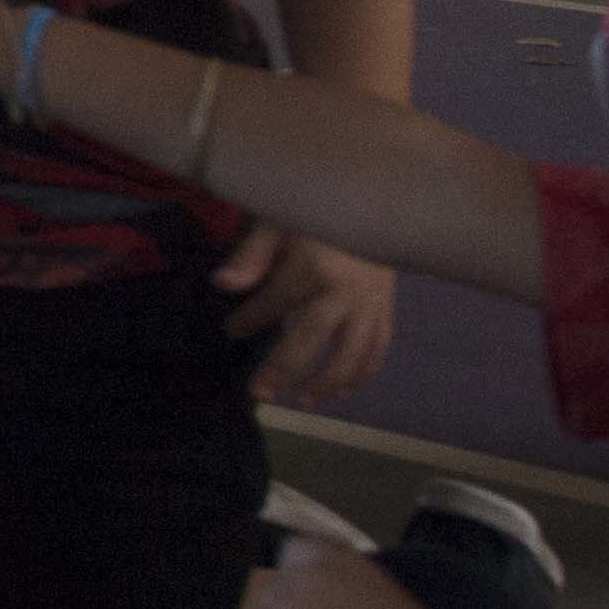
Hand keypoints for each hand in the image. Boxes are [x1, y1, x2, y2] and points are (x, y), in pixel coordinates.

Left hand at [215, 225, 396, 404]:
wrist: (373, 204)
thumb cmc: (317, 213)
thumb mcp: (278, 222)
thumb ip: (250, 256)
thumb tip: (221, 284)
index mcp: (314, 265)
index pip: (275, 300)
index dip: (250, 319)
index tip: (231, 331)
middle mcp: (346, 290)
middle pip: (314, 336)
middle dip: (285, 367)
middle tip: (260, 393)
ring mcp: (371, 303)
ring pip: (354, 352)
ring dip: (329, 383)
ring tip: (302, 404)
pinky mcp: (387, 309)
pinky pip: (378, 349)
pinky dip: (362, 375)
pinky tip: (341, 393)